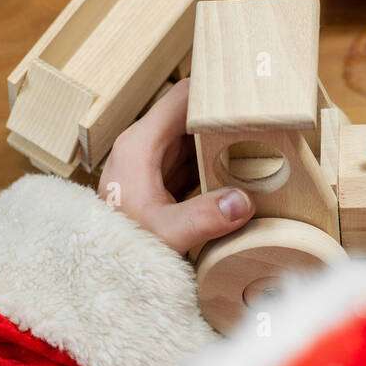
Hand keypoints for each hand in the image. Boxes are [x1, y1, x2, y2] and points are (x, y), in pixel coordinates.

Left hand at [100, 79, 254, 254]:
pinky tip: (243, 168)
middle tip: (266, 119)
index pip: (182, 96)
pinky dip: (218, 159)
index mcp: (140, 144)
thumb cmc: (119, 251)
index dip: (215, 90)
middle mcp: (144, 145)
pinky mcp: (161, 180)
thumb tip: (244, 201)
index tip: (249, 95)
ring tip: (264, 139)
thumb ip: (202, 218)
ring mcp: (152, 162)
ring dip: (225, 139)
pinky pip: (195, 158)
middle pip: (193, 113)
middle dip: (227, 116)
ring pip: (196, 136)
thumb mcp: (164, 235)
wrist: (99, 275)